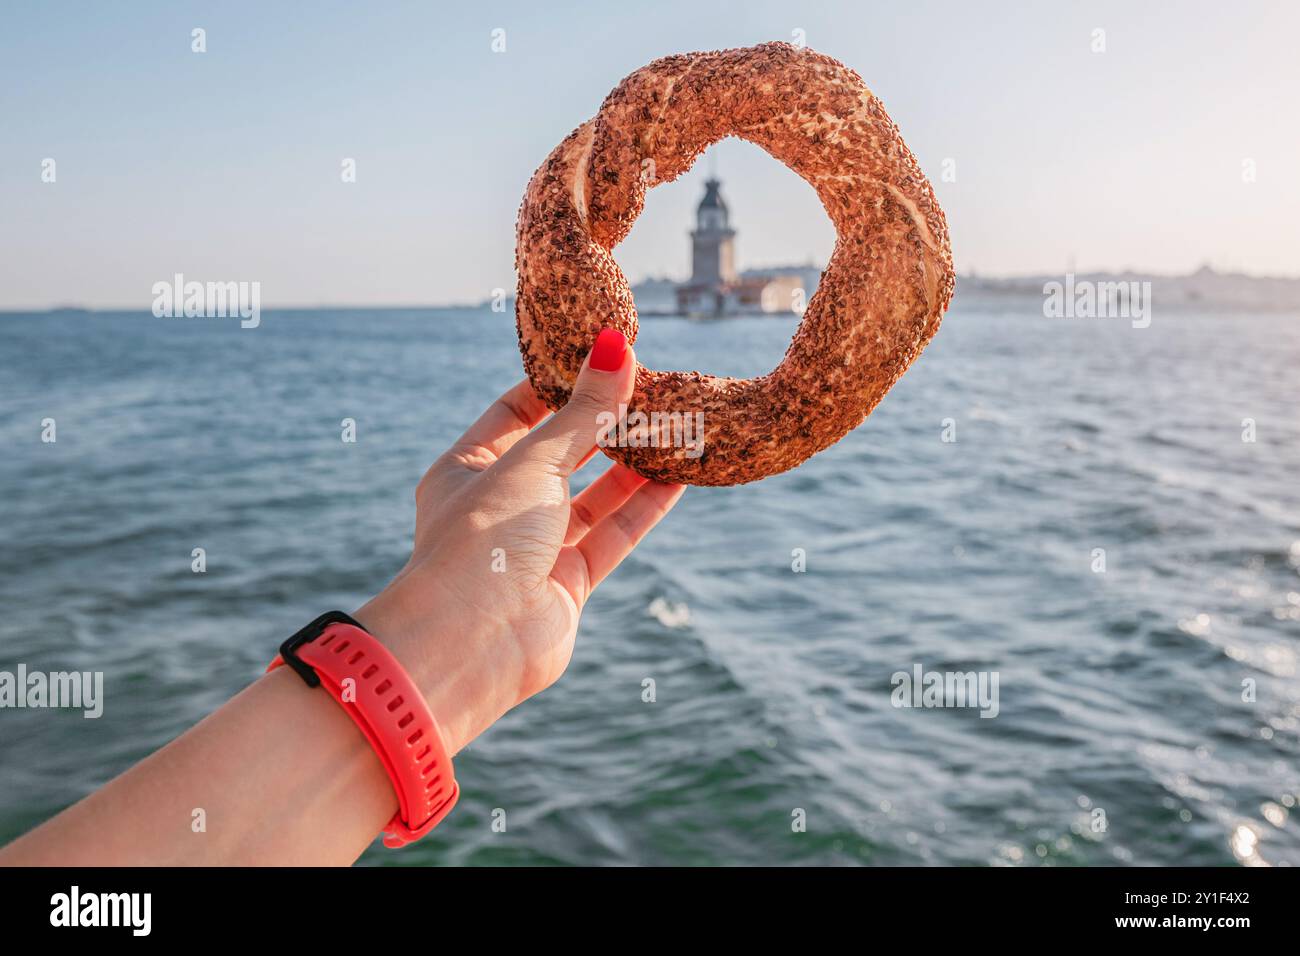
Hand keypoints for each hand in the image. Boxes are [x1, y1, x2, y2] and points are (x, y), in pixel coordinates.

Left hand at [355, 328, 683, 753]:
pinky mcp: (566, 585)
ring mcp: (533, 549)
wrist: (472, 645)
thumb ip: (583, 412)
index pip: (515, 412)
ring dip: (632, 466)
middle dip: (605, 425)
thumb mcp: (535, 463)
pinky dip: (642, 508)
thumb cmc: (482, 541)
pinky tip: (678, 478)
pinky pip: (610, 536)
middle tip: (652, 390)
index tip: (602, 358)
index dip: (559, 385)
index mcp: (466, 470)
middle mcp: (498, 508)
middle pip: (561, 455)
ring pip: (592, 497)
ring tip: (676, 429)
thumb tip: (616, 346)